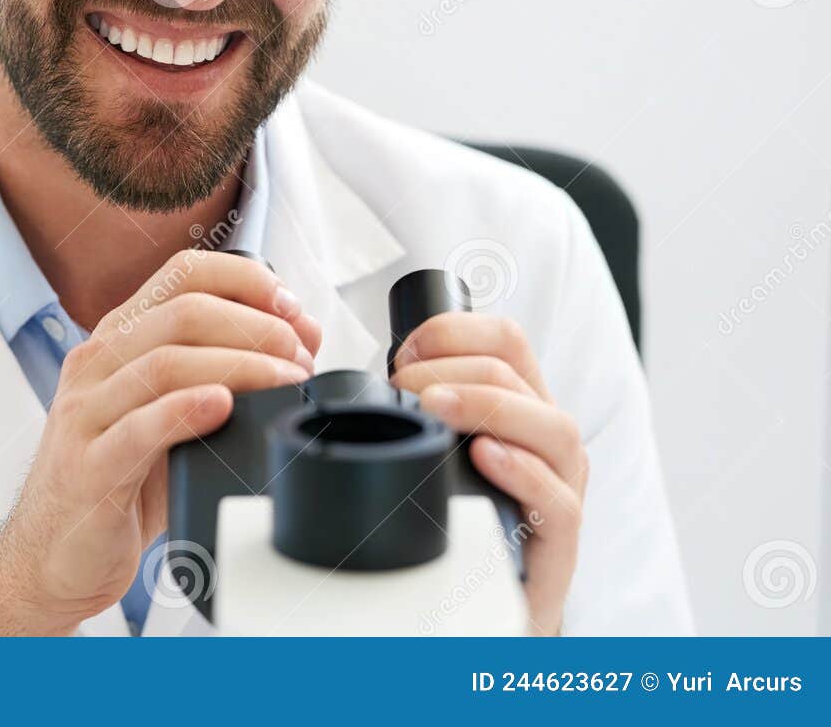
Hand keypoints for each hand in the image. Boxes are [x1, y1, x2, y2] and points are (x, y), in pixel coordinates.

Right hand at [0, 250, 321, 634]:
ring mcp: (86, 413)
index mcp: (118, 339)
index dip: (246, 281)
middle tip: (299, 356)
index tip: (292, 308)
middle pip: (182, 312)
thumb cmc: (119, 483)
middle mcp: (96, 364)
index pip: (182, 274)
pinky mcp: (87, 466)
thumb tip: (300, 344)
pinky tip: (222, 407)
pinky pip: (137, 428)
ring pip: (164, 363)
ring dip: (240, 366)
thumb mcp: (170, 416)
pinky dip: (185, 410)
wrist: (53, 556)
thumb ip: (221, 378)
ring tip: (284, 383)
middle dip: (256, 327)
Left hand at [391, 313, 588, 634]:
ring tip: (435, 408)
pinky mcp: (561, 540)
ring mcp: (562, 485)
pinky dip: (522, 472)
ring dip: (485, 405)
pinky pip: (558, 501)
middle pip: (518, 375)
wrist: (493, 595)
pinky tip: (487, 457)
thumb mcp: (443, 449)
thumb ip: (423, 412)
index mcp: (520, 404)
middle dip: (451, 369)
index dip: (453, 332)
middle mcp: (546, 436)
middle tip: (403, 387)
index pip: (505, 339)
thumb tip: (365, 386)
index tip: (406, 353)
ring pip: (552, 428)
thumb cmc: (465, 515)